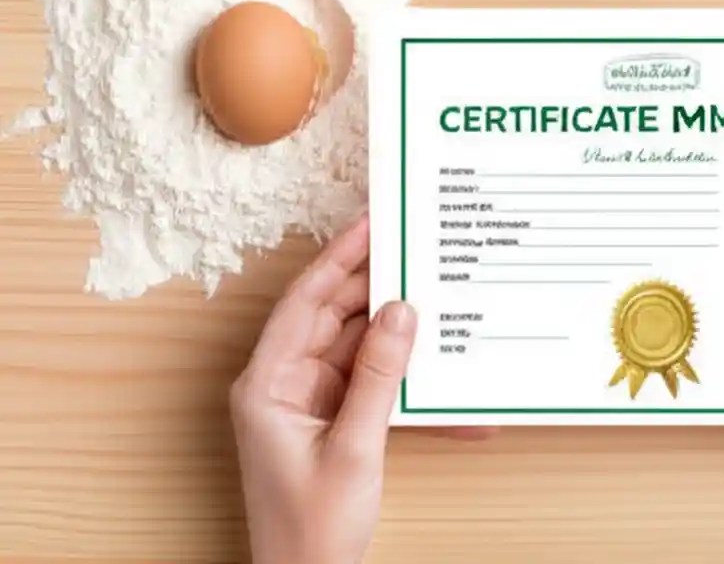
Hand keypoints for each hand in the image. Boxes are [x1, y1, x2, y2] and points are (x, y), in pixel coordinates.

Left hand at [230, 213, 494, 563]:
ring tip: (429, 284)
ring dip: (390, 321)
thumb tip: (401, 313)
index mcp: (267, 383)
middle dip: (371, 280)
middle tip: (413, 244)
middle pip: (331, 314)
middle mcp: (284, 384)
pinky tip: (429, 350)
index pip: (305, 302)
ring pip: (354, 341)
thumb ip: (378, 376)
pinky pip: (368, 374)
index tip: (371, 223)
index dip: (338, 258)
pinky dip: (398, 363)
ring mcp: (310, 400)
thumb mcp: (352, 448)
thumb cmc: (311, 529)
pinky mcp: (335, 418)